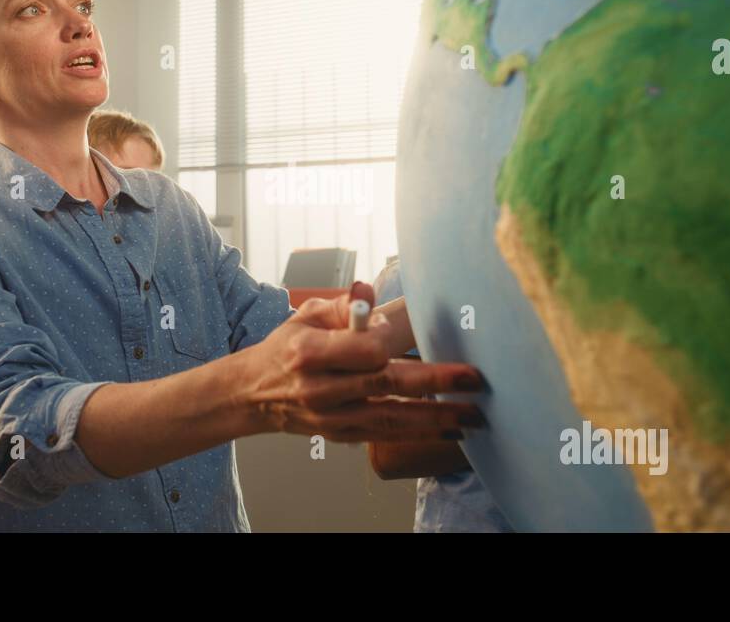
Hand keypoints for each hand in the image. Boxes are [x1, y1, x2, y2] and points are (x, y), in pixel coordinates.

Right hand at [240, 282, 485, 442]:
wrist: (255, 393)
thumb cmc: (288, 347)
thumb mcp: (307, 316)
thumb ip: (345, 306)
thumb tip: (369, 294)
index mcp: (310, 353)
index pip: (365, 350)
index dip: (391, 339)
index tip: (405, 327)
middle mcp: (320, 389)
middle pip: (386, 384)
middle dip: (435, 381)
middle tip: (474, 378)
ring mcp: (330, 417)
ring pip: (392, 417)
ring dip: (437, 416)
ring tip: (474, 412)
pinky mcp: (340, 435)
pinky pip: (386, 434)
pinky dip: (421, 432)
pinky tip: (452, 428)